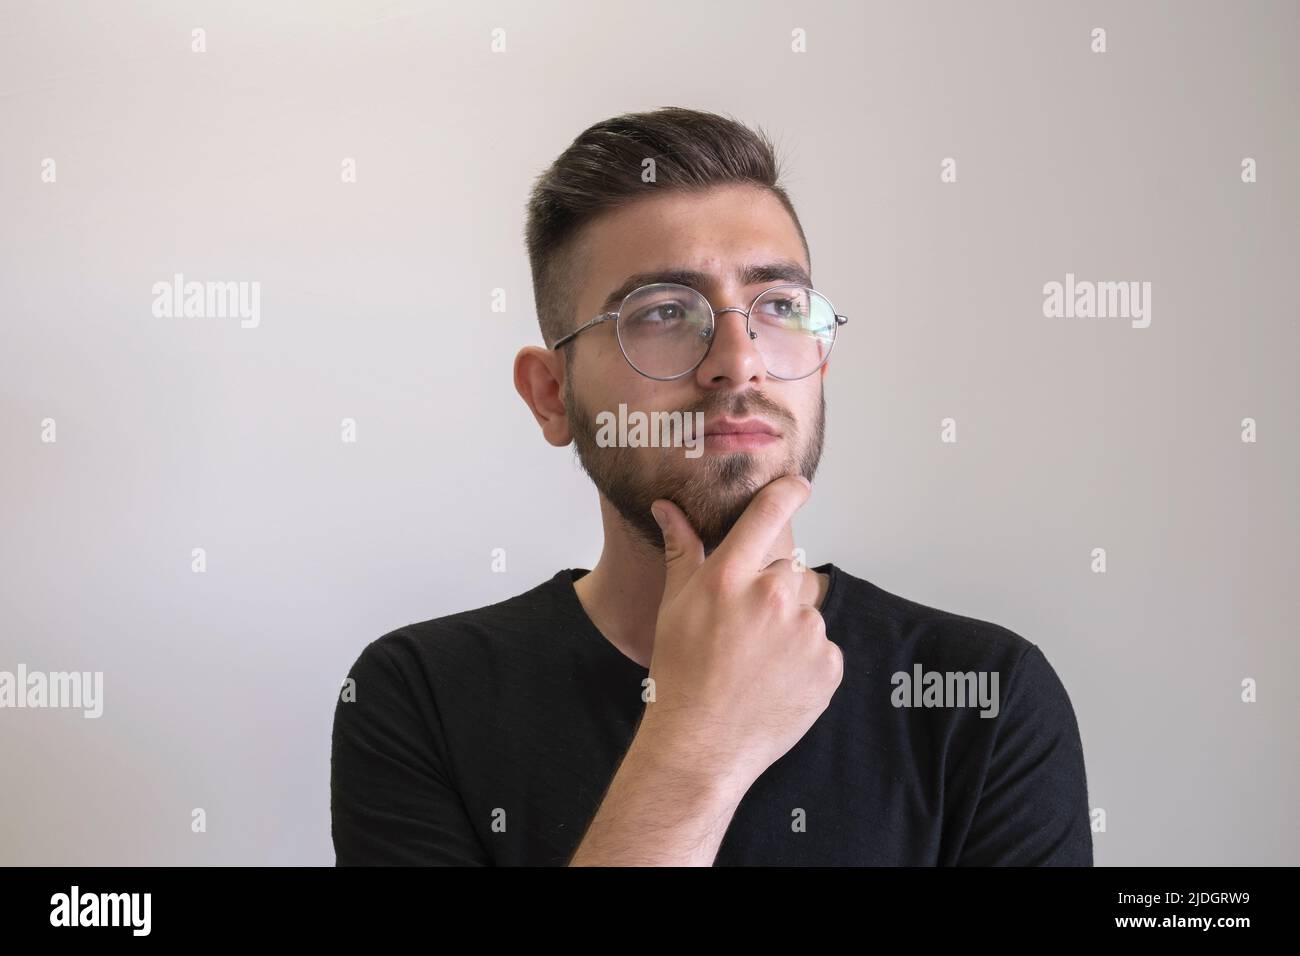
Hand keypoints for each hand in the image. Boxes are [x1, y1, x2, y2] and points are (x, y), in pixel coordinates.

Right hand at [638, 474, 844, 792]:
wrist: (702, 743)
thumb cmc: (681, 674)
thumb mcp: (674, 606)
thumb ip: (682, 550)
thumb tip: (668, 507)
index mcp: (730, 576)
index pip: (769, 513)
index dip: (789, 492)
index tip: (798, 486)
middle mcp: (771, 596)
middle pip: (791, 569)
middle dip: (775, 590)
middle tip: (746, 628)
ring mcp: (805, 632)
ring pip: (808, 611)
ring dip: (791, 628)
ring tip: (758, 660)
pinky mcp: (828, 664)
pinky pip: (823, 648)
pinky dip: (805, 661)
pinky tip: (775, 680)